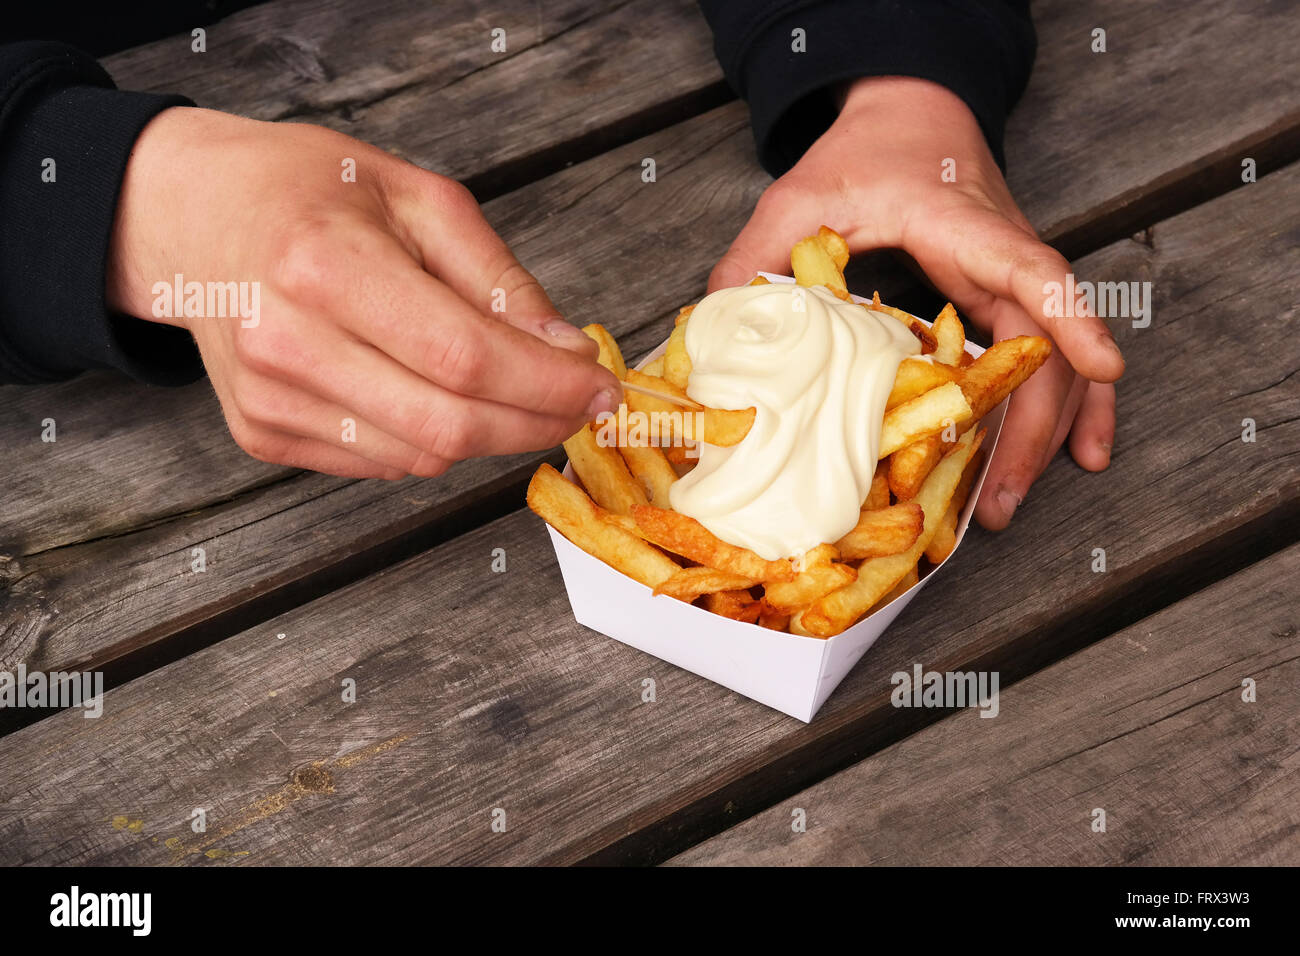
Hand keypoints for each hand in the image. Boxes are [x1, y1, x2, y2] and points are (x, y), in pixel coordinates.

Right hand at [107, 107, 620, 478]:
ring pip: (421, 457)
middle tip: (577, 403)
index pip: (465, 358)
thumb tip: (567, 353)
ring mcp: (269, 399)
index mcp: (325, 265)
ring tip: (509, 387)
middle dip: (535, 424)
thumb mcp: (418, 199)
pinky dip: (430, 439)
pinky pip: (381, 462)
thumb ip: (498, 280)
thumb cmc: (309, 192)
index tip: (599, 385)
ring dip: (488, 433)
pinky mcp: (262, 435)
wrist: (192, 216)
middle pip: (448, 425)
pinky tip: (433, 392)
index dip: (548, 384)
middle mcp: (286, 342)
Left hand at [709, 77, 1122, 528]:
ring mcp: (1014, 280)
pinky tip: (1083, 453)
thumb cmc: (865, 151)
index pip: (1030, 269)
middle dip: (1031, 428)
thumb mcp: (801, 193)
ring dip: (1044, 434)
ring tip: (1008, 504)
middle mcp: (1004, 256)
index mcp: (962, 226)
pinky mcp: (1010, 298)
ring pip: (1057, 362)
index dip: (1069, 319)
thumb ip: (758, 252)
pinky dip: (1073, 405)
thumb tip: (714, 326)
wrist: (913, 114)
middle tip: (995, 505)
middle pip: (1047, 347)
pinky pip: (1055, 355)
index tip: (1104, 367)